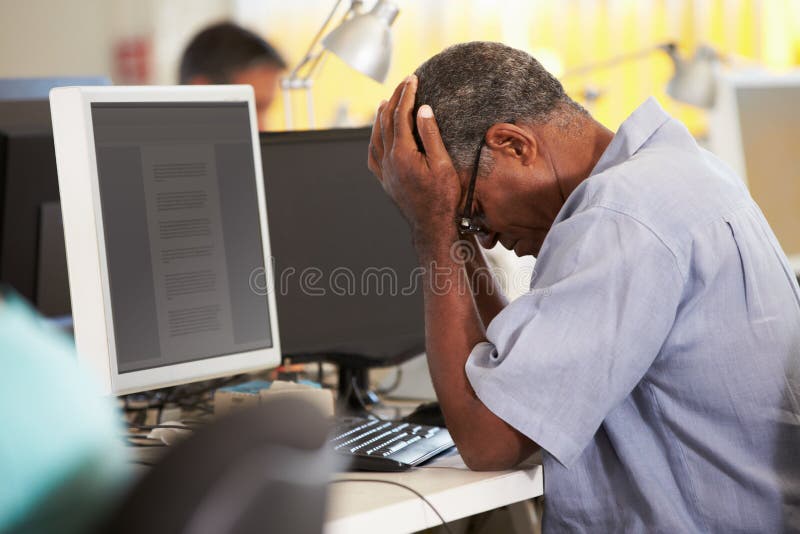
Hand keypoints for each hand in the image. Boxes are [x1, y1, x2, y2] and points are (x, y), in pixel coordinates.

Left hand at [367, 75, 461, 240]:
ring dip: (380, 116)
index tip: (412, 79)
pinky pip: (372, 155)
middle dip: (394, 99)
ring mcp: (384, 171)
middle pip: (386, 121)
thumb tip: (422, 109)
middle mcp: (388, 160)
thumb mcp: (443, 164)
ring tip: (386, 102)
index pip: (401, 114)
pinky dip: (373, 139)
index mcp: (402, 153)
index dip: (406, 94)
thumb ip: (430, 135)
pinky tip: (377, 135)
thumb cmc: (442, 198)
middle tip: (403, 84)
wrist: (432, 226)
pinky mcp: (384, 181)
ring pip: (375, 136)